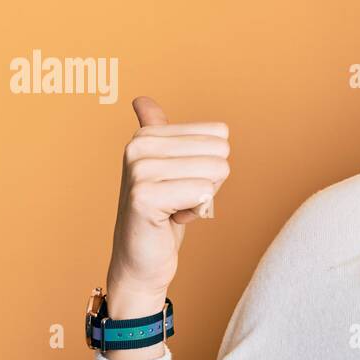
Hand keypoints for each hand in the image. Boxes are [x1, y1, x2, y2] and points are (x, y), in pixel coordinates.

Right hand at [105, 96, 230, 300]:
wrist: (140, 260)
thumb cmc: (161, 214)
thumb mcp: (164, 167)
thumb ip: (156, 131)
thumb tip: (141, 99)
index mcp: (147, 134)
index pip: (220, 135)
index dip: (210, 166)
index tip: (181, 183)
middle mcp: (138, 145)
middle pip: (220, 153)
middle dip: (208, 183)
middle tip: (178, 200)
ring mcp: (138, 169)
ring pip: (214, 173)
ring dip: (201, 200)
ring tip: (172, 209)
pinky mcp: (143, 196)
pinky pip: (202, 193)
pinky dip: (194, 213)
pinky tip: (169, 220)